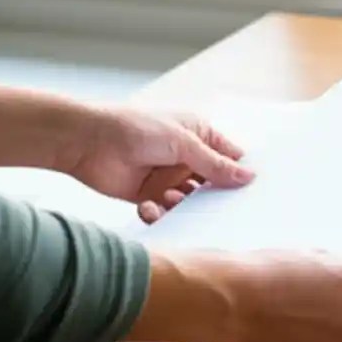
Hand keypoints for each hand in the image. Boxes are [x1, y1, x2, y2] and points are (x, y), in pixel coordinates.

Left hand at [63, 107, 254, 222]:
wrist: (87, 142)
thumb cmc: (136, 129)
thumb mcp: (184, 143)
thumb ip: (216, 164)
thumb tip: (248, 177)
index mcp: (200, 137)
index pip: (231, 158)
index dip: (241, 174)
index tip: (253, 192)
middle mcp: (187, 159)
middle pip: (213, 184)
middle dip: (215, 196)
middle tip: (221, 210)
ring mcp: (168, 178)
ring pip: (190, 202)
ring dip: (185, 205)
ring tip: (171, 198)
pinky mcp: (149, 196)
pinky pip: (165, 212)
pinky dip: (160, 213)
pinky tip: (150, 206)